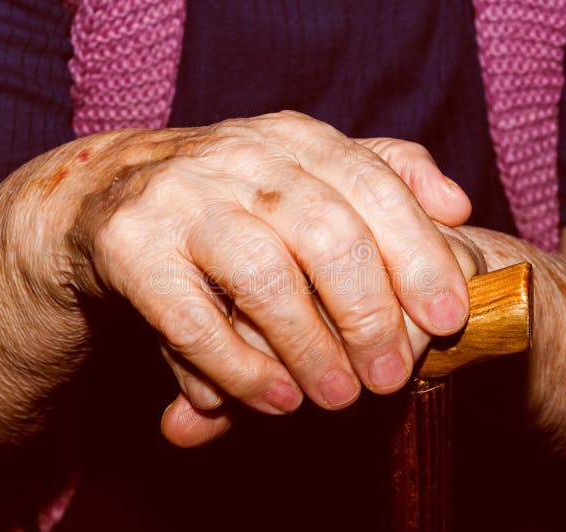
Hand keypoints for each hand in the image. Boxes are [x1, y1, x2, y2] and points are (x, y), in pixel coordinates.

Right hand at [15, 112, 474, 445]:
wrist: (108, 196)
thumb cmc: (233, 198)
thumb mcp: (308, 171)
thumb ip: (385, 177)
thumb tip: (456, 205)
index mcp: (294, 138)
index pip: (373, 185)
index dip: (418, 253)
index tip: (448, 317)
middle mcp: (239, 158)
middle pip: (325, 232)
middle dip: (369, 312)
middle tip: (392, 375)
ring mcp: (179, 200)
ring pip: (263, 276)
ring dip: (310, 347)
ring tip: (340, 397)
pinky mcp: (128, 248)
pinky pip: (192, 318)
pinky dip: (240, 367)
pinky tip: (277, 399)